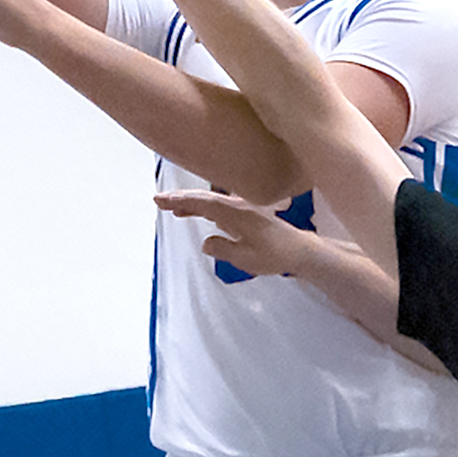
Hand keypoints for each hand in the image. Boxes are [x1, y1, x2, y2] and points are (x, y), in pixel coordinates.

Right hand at [154, 189, 312, 275]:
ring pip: (210, 200)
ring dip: (190, 202)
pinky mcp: (245, 213)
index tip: (162, 201)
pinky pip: (218, 206)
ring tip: (169, 206)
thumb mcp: (247, 258)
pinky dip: (202, 207)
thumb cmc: (274, 255)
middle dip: (180, 198)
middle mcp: (238, 205)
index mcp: (237, 213)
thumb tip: (205, 243)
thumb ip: (224, 250)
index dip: (181, 201)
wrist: (299, 250)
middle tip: (158, 199)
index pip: (204, 203)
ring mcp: (242, 207)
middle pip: (204, 197)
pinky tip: (191, 213)